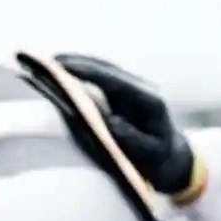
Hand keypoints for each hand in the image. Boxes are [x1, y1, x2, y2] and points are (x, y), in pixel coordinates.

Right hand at [55, 54, 195, 196]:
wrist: (171, 155)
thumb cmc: (158, 158)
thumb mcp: (150, 155)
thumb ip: (134, 140)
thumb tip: (112, 123)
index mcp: (149, 101)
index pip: (115, 81)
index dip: (89, 72)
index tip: (64, 68)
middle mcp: (142, 88)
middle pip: (107, 69)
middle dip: (79, 63)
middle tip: (49, 61)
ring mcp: (133, 87)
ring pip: (104, 69)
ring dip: (79, 63)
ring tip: (50, 63)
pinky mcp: (124, 92)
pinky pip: (102, 77)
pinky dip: (83, 72)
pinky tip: (64, 71)